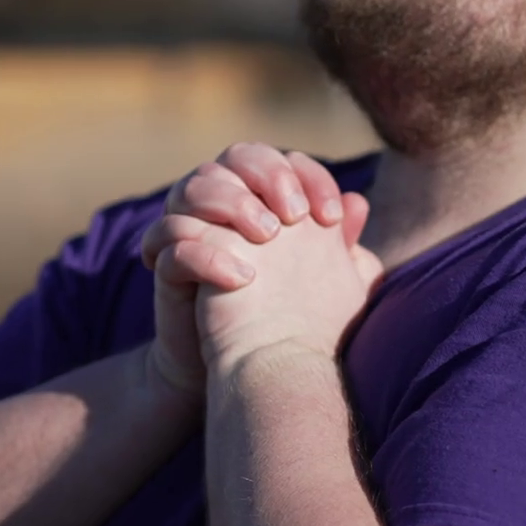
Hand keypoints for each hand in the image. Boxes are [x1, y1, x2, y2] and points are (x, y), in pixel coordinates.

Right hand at [140, 145, 361, 396]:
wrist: (248, 369)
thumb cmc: (287, 315)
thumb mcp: (323, 281)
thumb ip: (338, 244)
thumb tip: (358, 203)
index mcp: (260, 196)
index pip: (280, 159)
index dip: (308, 176)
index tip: (334, 217)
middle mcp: (222, 203)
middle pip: (235, 155)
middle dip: (268, 176)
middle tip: (295, 216)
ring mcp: (190, 229)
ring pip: (193, 186)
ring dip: (233, 204)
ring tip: (268, 238)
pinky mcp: (167, 265)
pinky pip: (171, 241)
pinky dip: (205, 254)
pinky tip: (243, 279)